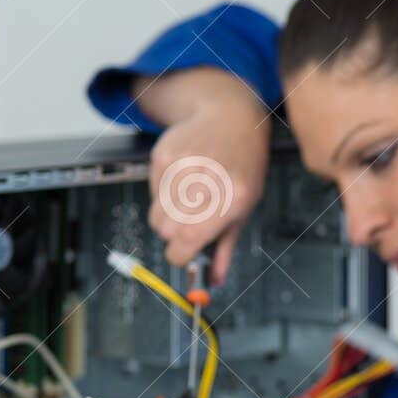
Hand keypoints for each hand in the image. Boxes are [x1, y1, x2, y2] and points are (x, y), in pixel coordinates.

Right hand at [137, 69, 269, 283]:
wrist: (231, 117)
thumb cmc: (243, 165)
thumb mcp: (245, 206)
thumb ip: (226, 246)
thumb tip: (214, 280)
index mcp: (231, 199)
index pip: (189, 239)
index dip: (179, 255)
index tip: (181, 256)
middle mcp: (205, 181)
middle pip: (166, 230)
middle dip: (174, 237)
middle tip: (189, 226)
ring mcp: (181, 166)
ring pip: (156, 214)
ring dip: (168, 217)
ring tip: (189, 200)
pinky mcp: (163, 155)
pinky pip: (152, 192)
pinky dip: (163, 194)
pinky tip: (183, 179)